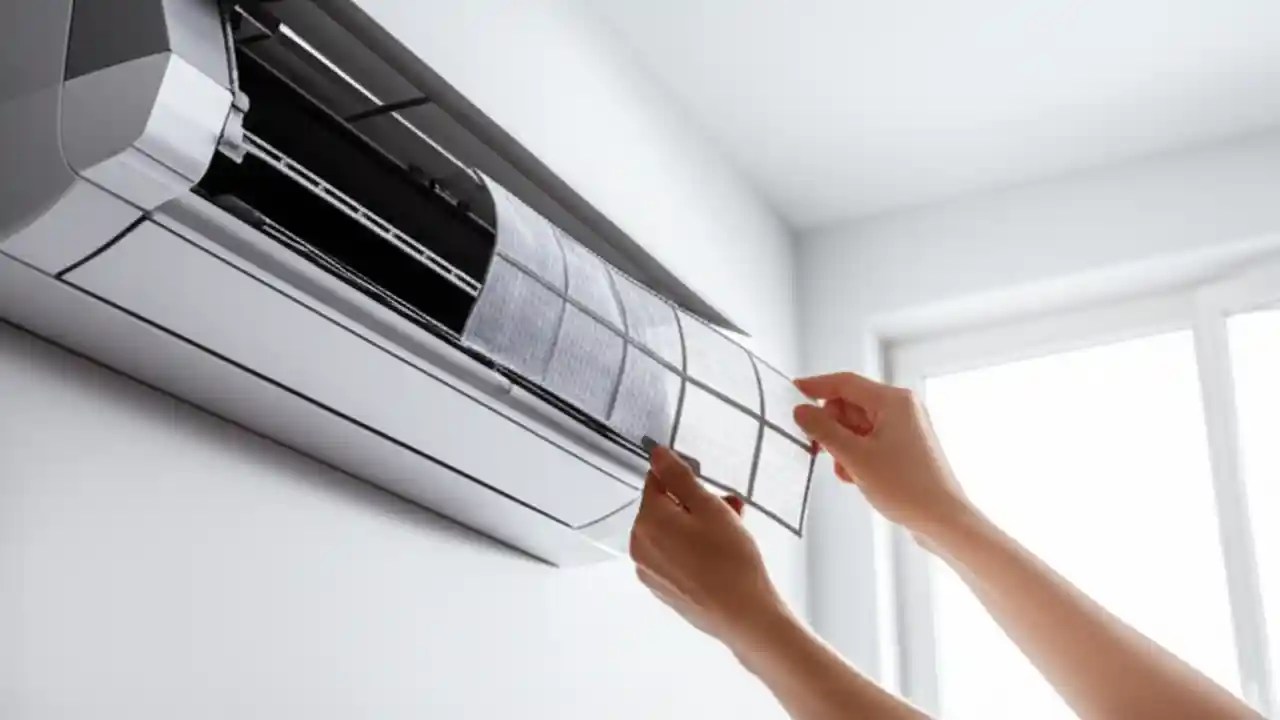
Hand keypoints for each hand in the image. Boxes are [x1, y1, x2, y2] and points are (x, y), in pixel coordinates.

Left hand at [630, 446, 790, 652]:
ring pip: (671, 533)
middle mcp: (639, 545)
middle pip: (664, 509)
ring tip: (733, 533)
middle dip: (695, 505)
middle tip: (730, 511)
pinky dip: (693, 550)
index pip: (655, 481)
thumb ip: (679, 477)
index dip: (684, 480)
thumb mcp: (709, 507)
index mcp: (646, 520)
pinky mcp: (662, 589)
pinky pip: (674, 556)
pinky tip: (721, 557)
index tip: (711, 491)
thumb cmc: (730, 558)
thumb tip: (655, 454)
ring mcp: (649, 570)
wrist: (742, 615)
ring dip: (698, 526)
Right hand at [793, 372, 972, 536]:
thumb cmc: (906, 487)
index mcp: (894, 401)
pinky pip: (870, 440)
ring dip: (844, 447)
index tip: (793, 391)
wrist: (943, 519)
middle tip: (822, 452)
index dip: (816, 386)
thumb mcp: (855, 457)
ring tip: (849, 472)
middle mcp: (902, 408)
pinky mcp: (905, 446)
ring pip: (857, 426)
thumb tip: (801, 411)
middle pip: (849, 406)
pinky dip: (858, 455)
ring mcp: (905, 427)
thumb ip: (823, 431)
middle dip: (832, 429)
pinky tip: (859, 476)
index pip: (845, 383)